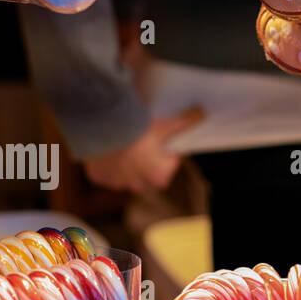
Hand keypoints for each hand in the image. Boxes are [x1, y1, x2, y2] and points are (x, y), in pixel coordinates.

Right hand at [82, 112, 201, 193]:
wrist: (105, 125)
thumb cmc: (139, 128)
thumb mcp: (165, 125)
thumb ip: (184, 123)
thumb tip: (201, 113)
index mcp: (160, 178)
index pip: (169, 163)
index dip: (165, 148)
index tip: (159, 136)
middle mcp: (140, 186)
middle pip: (146, 171)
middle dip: (144, 158)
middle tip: (139, 138)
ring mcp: (117, 184)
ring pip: (123, 172)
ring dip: (124, 162)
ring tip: (121, 141)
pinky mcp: (99, 178)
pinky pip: (104, 171)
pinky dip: (105, 162)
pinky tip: (106, 148)